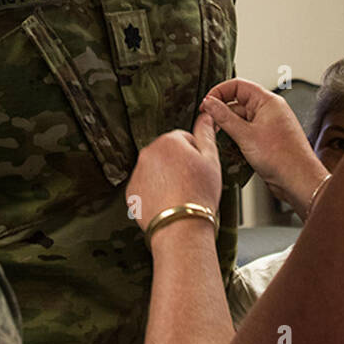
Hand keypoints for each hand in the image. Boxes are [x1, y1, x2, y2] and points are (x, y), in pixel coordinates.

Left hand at [126, 112, 221, 233]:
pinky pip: (145, 186)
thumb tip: (206, 115)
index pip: (184, 138)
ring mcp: (137, 173)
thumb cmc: (199, 194)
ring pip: (155, 170)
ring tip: (180, 195)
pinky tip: (168, 203)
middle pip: (167, 153)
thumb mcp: (211, 160)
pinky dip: (154, 192)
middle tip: (191, 183)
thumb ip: (206, 134)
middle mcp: (147, 153)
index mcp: (168, 141)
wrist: (181, 228)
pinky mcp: (131, 192)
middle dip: (178, 164)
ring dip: (166, 177)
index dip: (196, 154)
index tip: (200, 169)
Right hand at [200, 78, 327, 217]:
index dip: (219, 92)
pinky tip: (229, 146)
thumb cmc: (283, 159)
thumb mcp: (246, 135)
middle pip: (237, 102)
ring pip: (240, 118)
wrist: (299, 181)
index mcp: (268, 101)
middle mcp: (269, 110)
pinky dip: (235, 137)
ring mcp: (268, 124)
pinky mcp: (266, 138)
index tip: (206, 104)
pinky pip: (245, 131)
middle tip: (207, 123)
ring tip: (218, 137)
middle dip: (221, 112)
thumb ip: (224, 117)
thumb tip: (209, 103)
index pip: (238, 85)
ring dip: (228, 127)